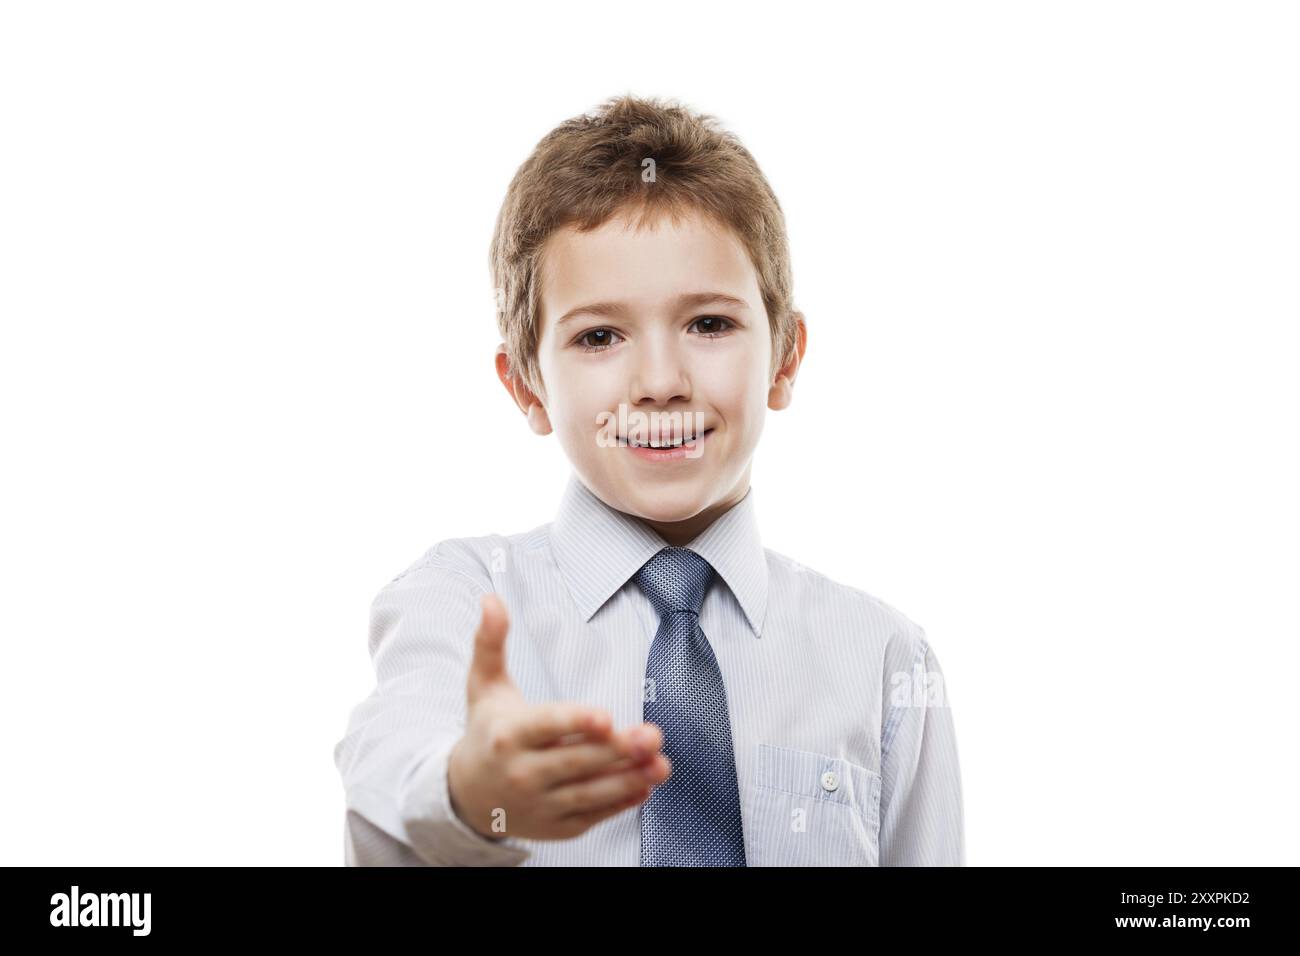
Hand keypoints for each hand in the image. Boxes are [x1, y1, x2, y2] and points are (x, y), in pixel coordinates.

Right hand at [447, 592, 670, 840]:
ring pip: (589, 792)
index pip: (545, 726)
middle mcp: (522, 772)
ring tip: (661, 763)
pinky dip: (620, 803)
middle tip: (652, 735)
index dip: (575, 722)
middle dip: (617, 749)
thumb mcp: (483, 686)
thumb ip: (491, 642)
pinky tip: (645, 785)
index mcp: (507, 734)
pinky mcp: (556, 826)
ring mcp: (540, 803)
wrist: (465, 796)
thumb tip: (491, 599)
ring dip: (628, 778)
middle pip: (576, 760)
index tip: (605, 717)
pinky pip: (593, 815)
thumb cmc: (485, 731)